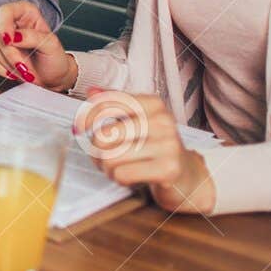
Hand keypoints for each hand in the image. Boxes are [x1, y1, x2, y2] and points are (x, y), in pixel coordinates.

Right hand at [0, 1, 76, 90]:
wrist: (50, 76)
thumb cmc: (53, 58)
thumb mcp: (51, 46)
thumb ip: (34, 37)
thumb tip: (14, 37)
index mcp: (26, 12)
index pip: (6, 11)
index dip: (5, 25)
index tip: (10, 41)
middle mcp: (10, 21)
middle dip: (11, 54)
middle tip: (25, 67)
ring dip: (6, 63)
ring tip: (22, 71)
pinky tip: (10, 72)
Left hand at [74, 90, 216, 213]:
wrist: (188, 177)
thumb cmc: (156, 149)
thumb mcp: (137, 122)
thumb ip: (114, 106)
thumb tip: (92, 92)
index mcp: (154, 104)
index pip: (107, 104)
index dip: (86, 118)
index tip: (81, 128)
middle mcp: (163, 121)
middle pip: (103, 135)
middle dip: (97, 152)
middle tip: (106, 158)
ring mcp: (168, 145)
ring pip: (110, 157)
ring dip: (108, 168)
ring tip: (119, 168)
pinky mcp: (168, 169)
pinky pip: (122, 174)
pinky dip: (120, 179)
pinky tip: (132, 178)